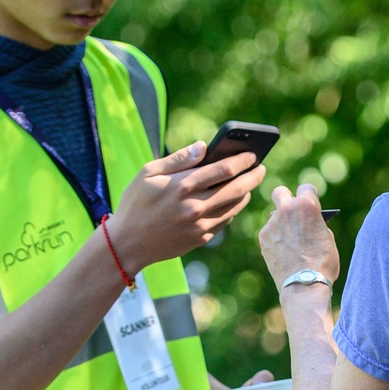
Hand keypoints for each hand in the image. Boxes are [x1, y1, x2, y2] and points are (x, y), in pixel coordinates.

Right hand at [107, 141, 264, 272]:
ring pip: (234, 207)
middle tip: (261, 168)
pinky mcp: (200, 239)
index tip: (253, 154)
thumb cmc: (135, 202)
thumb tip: (204, 146)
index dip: (242, 160)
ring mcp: (199, 225)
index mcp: (182, 185)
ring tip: (249, 184)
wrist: (127, 243)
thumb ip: (178, 159)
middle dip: (253, 176)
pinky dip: (232, 209)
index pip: (223, 169)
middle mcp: (194, 206)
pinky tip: (233, 202)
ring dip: (246, 193)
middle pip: (236, 189)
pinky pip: (224, 221)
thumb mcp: (148, 173)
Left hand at [258, 182, 339, 294]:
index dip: (309, 195)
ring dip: (281, 223)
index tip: (310, 202)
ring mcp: (272, 223)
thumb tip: (307, 222)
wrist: (304, 285)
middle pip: (280, 192)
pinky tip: (282, 251)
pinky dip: (275, 239)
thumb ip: (315, 223)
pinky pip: (269, 232)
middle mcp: (286, 209)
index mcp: (306, 205)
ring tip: (289, 240)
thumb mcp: (327, 237)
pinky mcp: (263, 237)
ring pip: (274, 217)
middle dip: (286, 198)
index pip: (306, 187)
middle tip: (291, 211)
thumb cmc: (323, 263)